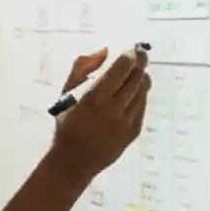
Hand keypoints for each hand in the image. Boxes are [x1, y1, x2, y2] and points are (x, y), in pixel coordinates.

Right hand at [48, 47, 149, 183]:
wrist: (74, 161)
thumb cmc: (67, 124)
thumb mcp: (66, 93)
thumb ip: (82, 68)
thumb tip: (104, 51)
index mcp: (95, 97)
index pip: (121, 69)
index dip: (130, 56)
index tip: (133, 49)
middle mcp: (114, 109)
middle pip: (136, 78)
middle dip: (140, 63)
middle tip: (141, 54)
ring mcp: (126, 122)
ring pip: (143, 91)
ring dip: (142, 78)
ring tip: (137, 72)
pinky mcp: (133, 132)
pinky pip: (142, 106)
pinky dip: (140, 95)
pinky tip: (134, 92)